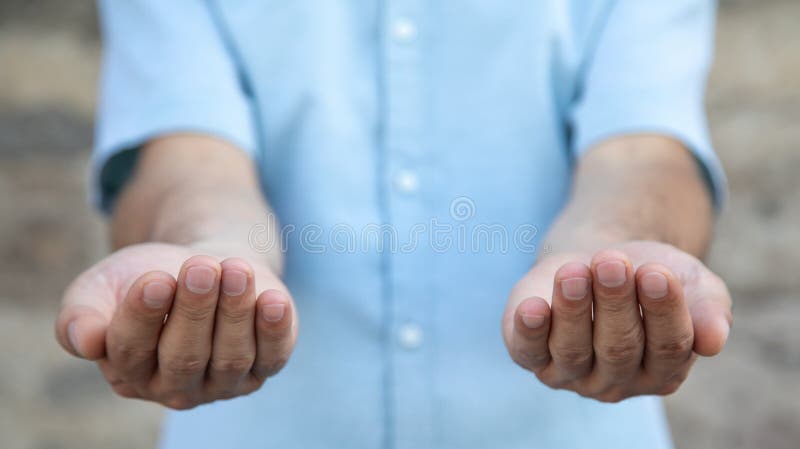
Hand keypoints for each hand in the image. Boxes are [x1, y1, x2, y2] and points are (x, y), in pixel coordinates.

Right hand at [55, 242, 296, 408]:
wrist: (203, 266)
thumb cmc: (148, 278)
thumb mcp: (102, 286)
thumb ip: (80, 314)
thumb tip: (85, 341)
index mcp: (128, 371)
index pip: (131, 351)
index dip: (142, 316)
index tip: (154, 279)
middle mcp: (176, 387)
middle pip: (185, 356)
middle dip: (194, 310)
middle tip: (200, 269)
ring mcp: (224, 382)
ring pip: (230, 356)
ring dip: (234, 313)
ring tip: (235, 269)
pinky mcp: (264, 365)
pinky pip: (272, 356)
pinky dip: (275, 331)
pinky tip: (273, 300)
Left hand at [502, 240, 731, 401]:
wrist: (597, 260)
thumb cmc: (648, 275)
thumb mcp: (689, 281)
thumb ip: (709, 308)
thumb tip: (714, 341)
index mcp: (663, 370)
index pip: (668, 348)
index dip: (664, 310)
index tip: (656, 272)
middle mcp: (616, 380)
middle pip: (619, 348)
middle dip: (616, 303)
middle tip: (613, 262)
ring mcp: (571, 373)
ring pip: (573, 349)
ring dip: (574, 309)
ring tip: (576, 272)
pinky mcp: (531, 354)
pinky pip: (529, 351)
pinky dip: (530, 331)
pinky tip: (532, 308)